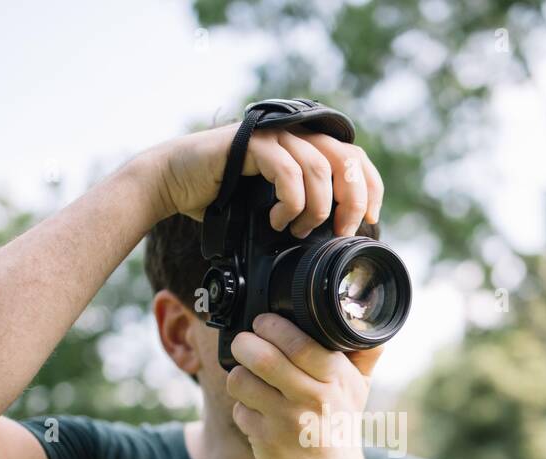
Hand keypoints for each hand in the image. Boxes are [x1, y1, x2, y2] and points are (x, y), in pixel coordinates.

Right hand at [152, 122, 383, 237]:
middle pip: (347, 159)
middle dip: (351, 201)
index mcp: (306, 146)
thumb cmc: (221, 199)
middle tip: (339, 232)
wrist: (173, 183)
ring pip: (320, 168)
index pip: (356, 157)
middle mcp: (295, 134)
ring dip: (315, 209)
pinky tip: (276, 220)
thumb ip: (304, 208)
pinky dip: (289, 203)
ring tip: (297, 230)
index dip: (371, 188)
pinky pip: (288, 171)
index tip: (371, 220)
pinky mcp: (254, 142)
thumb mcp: (274, 207)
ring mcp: (275, 135)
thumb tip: (336, 237)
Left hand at [227, 313, 383, 458]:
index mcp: (335, 379)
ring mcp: (286, 420)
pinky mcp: (265, 440)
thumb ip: (362, 353)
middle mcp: (311, 398)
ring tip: (248, 378)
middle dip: (244, 343)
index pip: (297, 342)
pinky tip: (256, 412)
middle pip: (262, 357)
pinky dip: (242, 407)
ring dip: (238, 376)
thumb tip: (363, 316)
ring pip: (241, 380)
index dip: (272, 326)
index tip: (263, 323)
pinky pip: (239, 409)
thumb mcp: (358, 390)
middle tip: (244, 344)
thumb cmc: (340, 428)